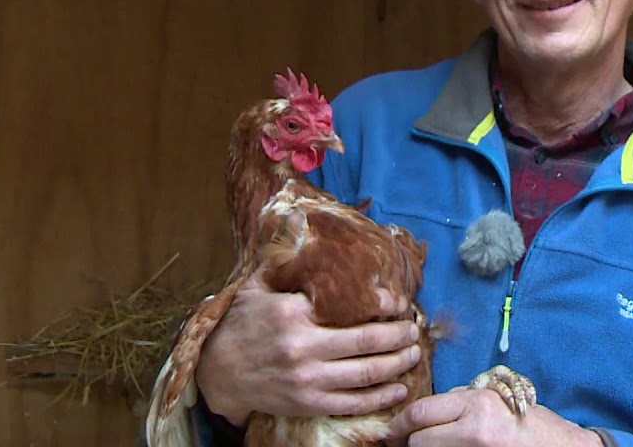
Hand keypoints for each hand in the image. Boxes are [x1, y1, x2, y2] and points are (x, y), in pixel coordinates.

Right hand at [194, 271, 422, 426]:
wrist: (218, 372)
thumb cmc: (240, 324)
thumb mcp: (256, 286)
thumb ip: (284, 264)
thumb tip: (305, 228)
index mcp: (293, 313)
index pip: (348, 307)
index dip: (381, 305)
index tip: (398, 302)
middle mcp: (302, 347)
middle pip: (366, 343)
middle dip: (398, 336)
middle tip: (413, 329)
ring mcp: (307, 380)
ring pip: (366, 374)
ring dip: (397, 364)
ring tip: (413, 354)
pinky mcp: (308, 404)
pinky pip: (353, 404)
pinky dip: (381, 397)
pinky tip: (398, 388)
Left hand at [387, 389, 601, 446]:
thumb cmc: (532, 422)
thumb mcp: (497, 399)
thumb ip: (463, 401)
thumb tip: (431, 410)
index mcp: (476, 404)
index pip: (422, 411)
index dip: (401, 421)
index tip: (394, 427)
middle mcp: (474, 428)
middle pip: (420, 437)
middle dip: (408, 440)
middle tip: (402, 441)